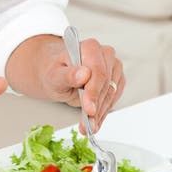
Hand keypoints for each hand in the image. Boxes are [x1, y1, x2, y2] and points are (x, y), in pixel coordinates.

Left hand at [6, 34, 124, 131]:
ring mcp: (113, 66)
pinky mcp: (117, 79)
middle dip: (96, 105)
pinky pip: (114, 98)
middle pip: (106, 83)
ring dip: (101, 112)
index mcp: (89, 47)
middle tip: (88, 122)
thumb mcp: (54, 75)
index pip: (97, 70)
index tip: (89, 109)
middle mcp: (105, 54)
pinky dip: (104, 112)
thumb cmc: (56, 72)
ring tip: (89, 125)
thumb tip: (83, 74)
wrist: (59, 76)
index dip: (93, 91)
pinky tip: (95, 121)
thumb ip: (67, 74)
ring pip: (112, 93)